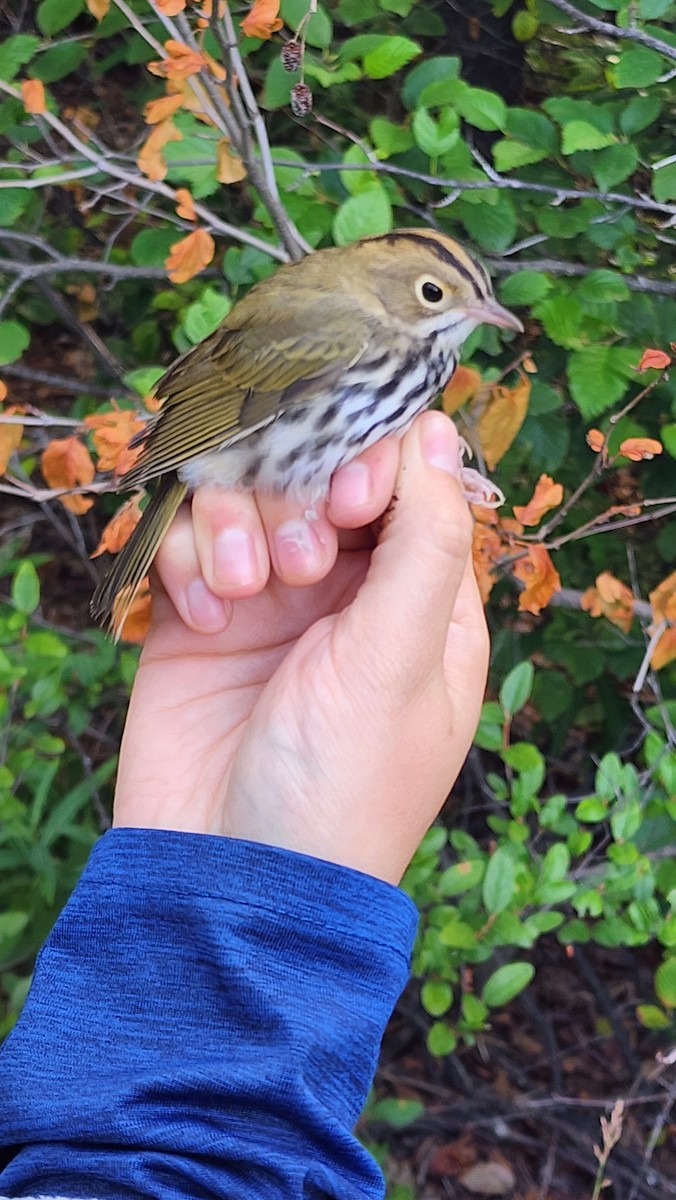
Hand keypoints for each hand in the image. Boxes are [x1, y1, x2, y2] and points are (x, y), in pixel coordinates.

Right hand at [113, 412, 488, 884]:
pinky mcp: (199, 613)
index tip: (347, 498)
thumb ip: (424, 539)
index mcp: (421, 599)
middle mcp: (347, 589)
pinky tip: (203, 616)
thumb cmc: (339, 787)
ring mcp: (270, 599)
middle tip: (297, 567)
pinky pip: (186, 537)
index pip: (408, 478)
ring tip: (243, 593)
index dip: (373, 465)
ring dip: (236, 526)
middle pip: (318, 471)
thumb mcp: (399, 661)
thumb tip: (432, 431)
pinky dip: (188, 558)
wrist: (228, 880)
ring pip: (243, 493)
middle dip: (300, 498)